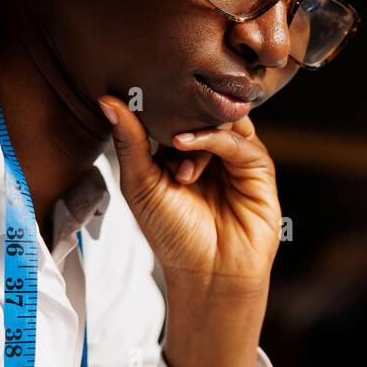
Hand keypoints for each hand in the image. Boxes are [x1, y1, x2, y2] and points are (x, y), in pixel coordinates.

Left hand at [97, 95, 280, 304]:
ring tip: (175, 145)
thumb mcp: (140, 184)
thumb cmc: (172, 235)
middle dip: (182, 112)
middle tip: (162, 125)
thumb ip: (129, 141)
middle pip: (204, 111)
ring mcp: (237, 159)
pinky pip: (240, 141)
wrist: (207, 273)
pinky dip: (214, 138)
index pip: (177, 113)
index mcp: (182, 154)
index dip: (160, 104)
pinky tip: (186, 145)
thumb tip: (107, 99)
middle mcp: (212, 153)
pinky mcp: (259, 169)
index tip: (137, 93)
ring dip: (197, 127)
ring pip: (224, 121)